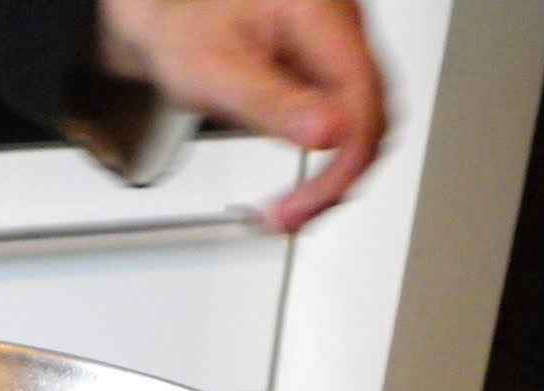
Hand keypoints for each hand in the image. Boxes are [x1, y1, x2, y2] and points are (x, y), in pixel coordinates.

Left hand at [98, 0, 386, 231]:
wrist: (171, 18)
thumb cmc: (185, 30)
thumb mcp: (215, 73)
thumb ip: (271, 104)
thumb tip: (329, 134)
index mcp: (319, 14)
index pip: (363, 99)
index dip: (345, 162)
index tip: (306, 203)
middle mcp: (342, 25)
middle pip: (372, 116)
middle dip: (338, 178)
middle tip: (292, 216)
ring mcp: (341, 47)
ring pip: (365, 124)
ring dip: (336, 176)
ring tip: (292, 210)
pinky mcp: (331, 70)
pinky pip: (347, 122)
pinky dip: (328, 161)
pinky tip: (302, 187)